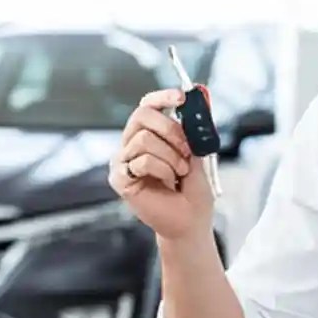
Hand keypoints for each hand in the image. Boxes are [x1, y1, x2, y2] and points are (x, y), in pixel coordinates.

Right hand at [109, 89, 214, 240]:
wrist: (190, 221)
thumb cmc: (193, 191)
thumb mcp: (198, 154)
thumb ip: (193, 130)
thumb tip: (197, 103)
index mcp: (149, 134)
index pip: (147, 105)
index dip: (162, 97)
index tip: (181, 97)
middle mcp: (131, 144)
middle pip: (141, 115)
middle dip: (170, 128)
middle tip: (187, 149)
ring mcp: (122, 161)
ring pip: (144, 139)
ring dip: (171, 156)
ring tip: (180, 172)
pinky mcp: (119, 178)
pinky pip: (141, 161)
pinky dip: (162, 169)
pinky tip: (168, 182)